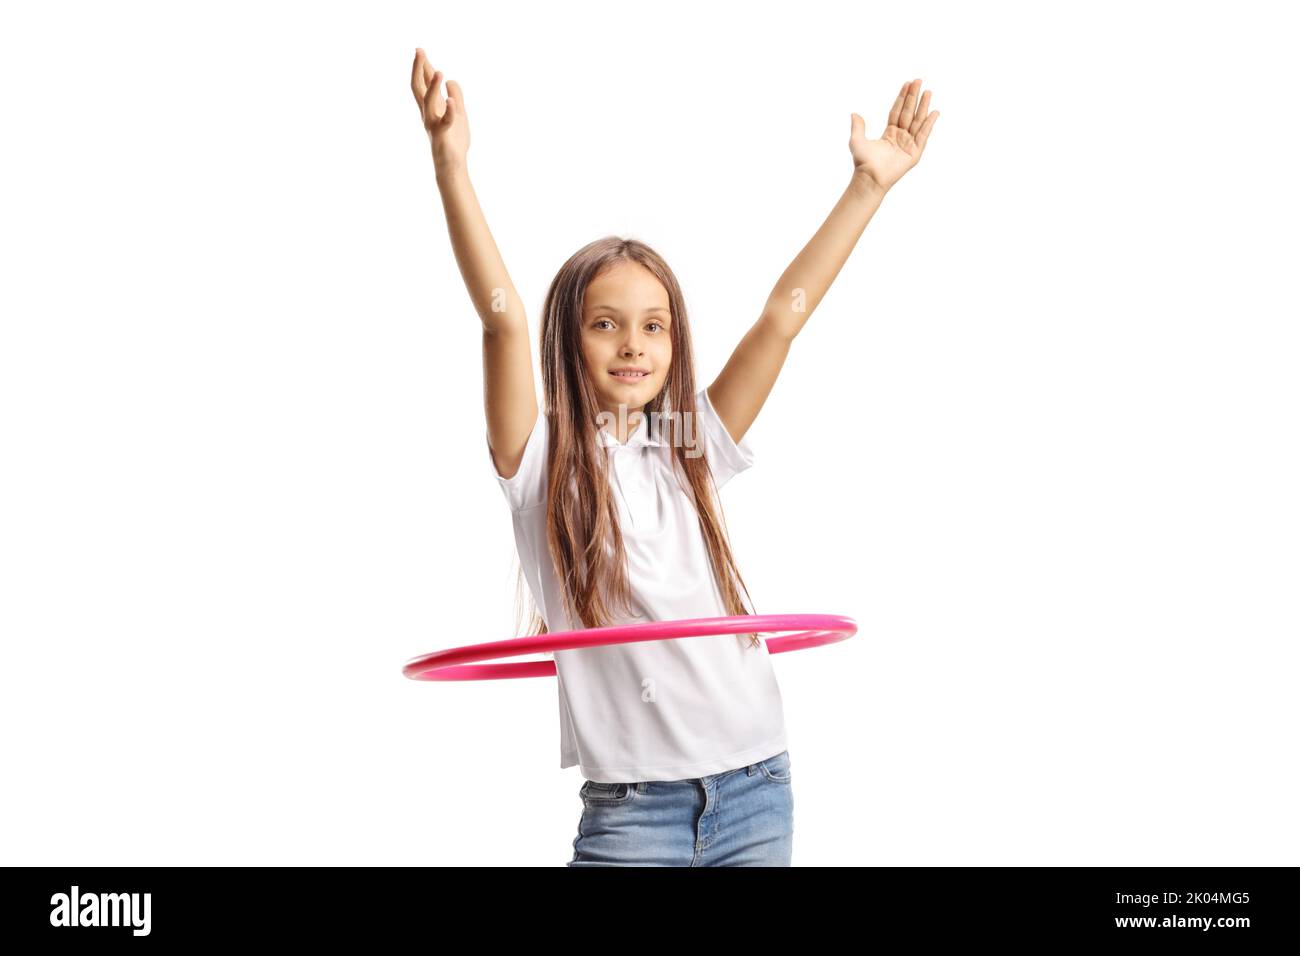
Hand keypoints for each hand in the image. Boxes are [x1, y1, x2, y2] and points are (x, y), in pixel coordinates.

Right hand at [411, 49, 469, 168]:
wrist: (453, 165)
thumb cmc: (454, 140)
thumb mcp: (459, 114)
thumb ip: (456, 96)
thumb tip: (451, 81)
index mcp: (432, 107)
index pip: (424, 83)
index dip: (422, 67)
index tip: (419, 50)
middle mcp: (428, 113)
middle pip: (418, 88)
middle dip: (418, 70)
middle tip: (419, 51)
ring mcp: (433, 124)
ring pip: (429, 103)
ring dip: (433, 87)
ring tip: (440, 72)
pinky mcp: (442, 135)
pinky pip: (446, 122)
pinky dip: (450, 112)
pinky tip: (452, 102)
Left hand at [849, 78, 938, 192]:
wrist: (870, 177)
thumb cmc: (863, 162)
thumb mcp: (857, 140)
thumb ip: (858, 127)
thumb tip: (854, 114)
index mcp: (889, 133)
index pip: (897, 111)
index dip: (902, 98)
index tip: (907, 83)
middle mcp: (900, 137)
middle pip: (909, 112)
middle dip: (914, 97)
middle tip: (919, 80)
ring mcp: (908, 144)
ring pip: (918, 121)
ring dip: (923, 106)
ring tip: (928, 91)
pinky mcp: (915, 153)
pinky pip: (924, 135)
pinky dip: (929, 124)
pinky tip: (934, 112)